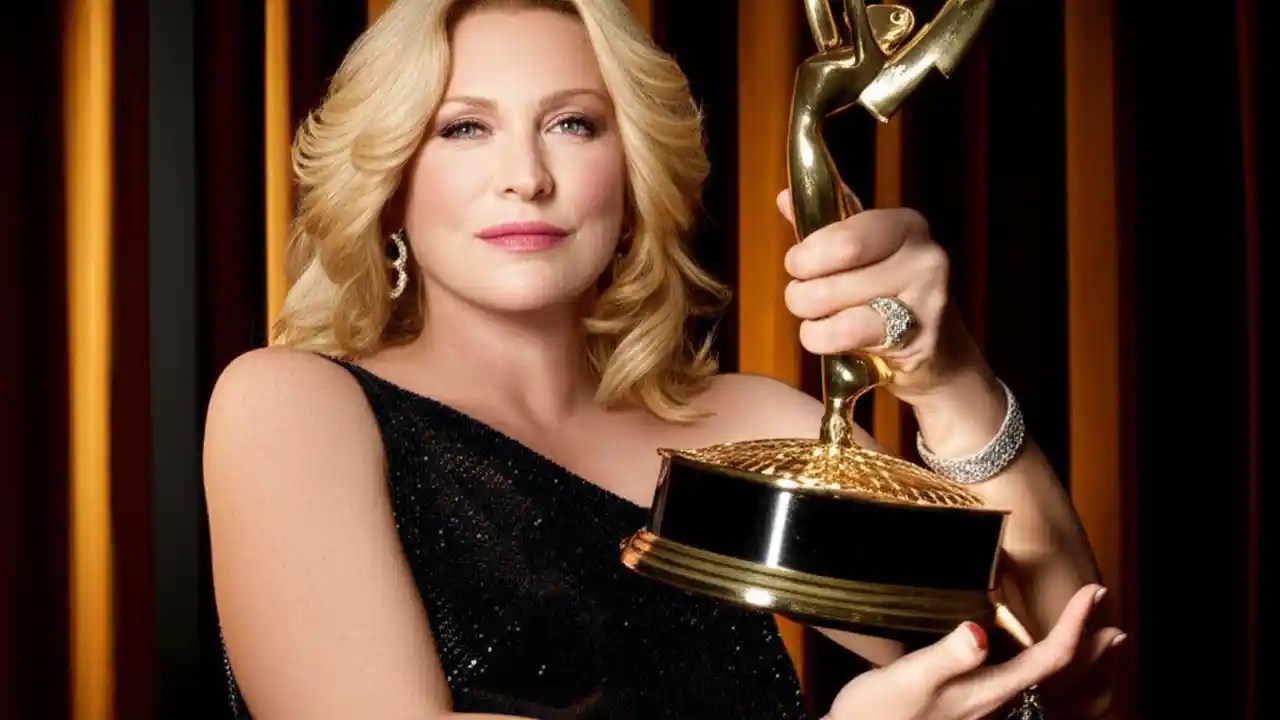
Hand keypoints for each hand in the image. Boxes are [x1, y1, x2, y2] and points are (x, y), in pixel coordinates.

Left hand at [777, 188, 984, 407]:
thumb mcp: (860, 257)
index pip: (842, 235)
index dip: (807, 254)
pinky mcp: (917, 337)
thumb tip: (784, 198)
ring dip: (809, 316)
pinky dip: (821, 338)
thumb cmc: (887, 298)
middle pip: (832, 266)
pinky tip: (830, 338)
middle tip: (803, 297)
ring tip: (819, 319)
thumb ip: (823, 228)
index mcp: (905, 225)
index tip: (797, 266)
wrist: (938, 354)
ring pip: (831, 301)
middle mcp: (923, 255)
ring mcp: (926, 297)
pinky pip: (843, 332)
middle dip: (801, 287)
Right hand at [825, 584, 1121, 719]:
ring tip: (1098, 647)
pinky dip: (1054, 683)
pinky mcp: (973, 714)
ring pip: (1053, 693)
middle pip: (1062, 679)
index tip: (1093, 590)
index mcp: (987, 691)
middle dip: (1092, 647)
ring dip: (1081, 668)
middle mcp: (996, 706)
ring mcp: (987, 713)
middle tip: (1111, 617)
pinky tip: (1042, 669)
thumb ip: (946, 655)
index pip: (1050, 657)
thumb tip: (979, 632)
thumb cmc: (876, 712)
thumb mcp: (907, 678)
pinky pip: (1032, 699)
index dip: (1077, 624)